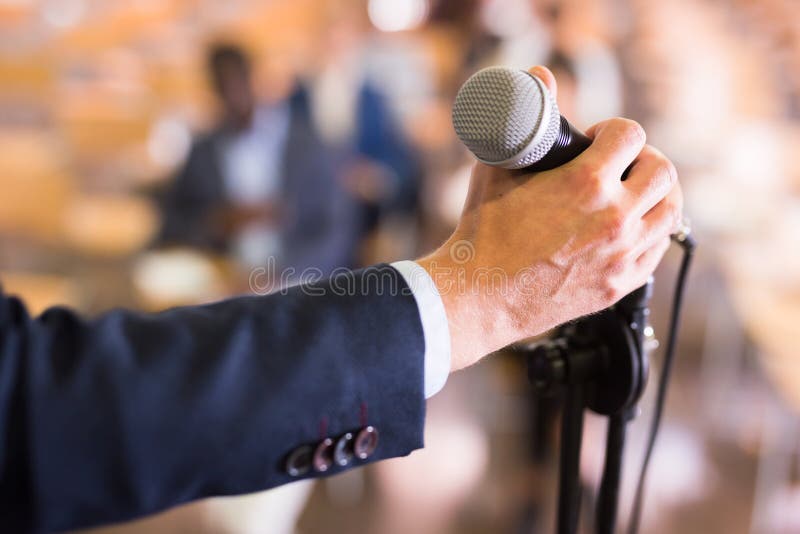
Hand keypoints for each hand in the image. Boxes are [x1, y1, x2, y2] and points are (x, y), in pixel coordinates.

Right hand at [417, 66, 682, 371]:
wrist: (480, 294)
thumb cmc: (485, 233)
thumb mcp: (501, 167)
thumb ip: (529, 119)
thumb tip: (540, 75)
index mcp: (586, 184)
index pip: (632, 135)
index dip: (614, 130)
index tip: (598, 140)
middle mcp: (614, 219)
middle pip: (662, 171)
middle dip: (643, 159)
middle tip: (620, 166)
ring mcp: (621, 256)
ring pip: (671, 212)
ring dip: (655, 195)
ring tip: (631, 196)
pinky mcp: (619, 285)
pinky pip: (658, 251)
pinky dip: (649, 233)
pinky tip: (625, 230)